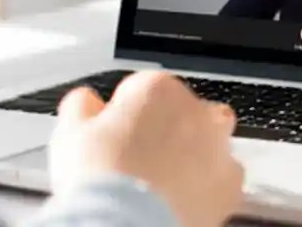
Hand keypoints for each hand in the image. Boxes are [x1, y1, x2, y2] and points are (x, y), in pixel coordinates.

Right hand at [50, 71, 243, 226]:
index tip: (110, 133)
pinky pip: (221, 180)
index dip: (122, 113)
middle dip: (165, 127)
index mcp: (156, 88)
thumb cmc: (101, 180)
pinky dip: (207, 188)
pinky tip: (179, 201)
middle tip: (137, 157)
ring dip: (192, 154)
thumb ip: (82, 107)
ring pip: (210, 141)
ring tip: (161, 182)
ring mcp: (218, 148)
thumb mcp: (71, 133)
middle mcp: (195, 111)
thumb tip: (86, 103)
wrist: (127, 226)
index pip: (140, 88)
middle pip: (181, 110)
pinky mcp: (231, 187)